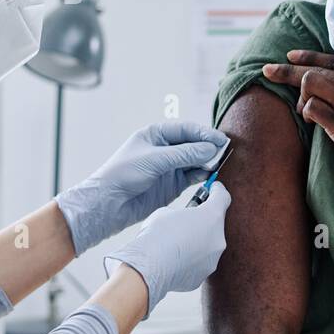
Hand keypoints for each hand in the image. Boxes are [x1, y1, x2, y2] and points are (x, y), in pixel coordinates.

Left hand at [57, 121, 226, 254]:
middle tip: (224, 150)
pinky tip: (210, 174)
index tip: (220, 140)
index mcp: (156, 134)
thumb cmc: (123, 174)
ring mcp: (170, 166)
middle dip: (208, 146)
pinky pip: (193, 175)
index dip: (204, 134)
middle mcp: (165, 148)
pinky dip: (203, 174)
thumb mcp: (155, 159)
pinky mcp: (173, 183)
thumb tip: (211, 148)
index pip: (186, 129)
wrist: (110, 203)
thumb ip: (184, 154)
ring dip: (207, 161)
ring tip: (219, 163)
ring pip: (196, 160)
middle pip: (193, 143)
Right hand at [103, 181, 230, 314]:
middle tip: (187, 220)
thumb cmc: (155, 236)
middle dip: (203, 221)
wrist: (147, 268)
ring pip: (208, 246)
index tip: (213, 189)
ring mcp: (213, 259)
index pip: (223, 197)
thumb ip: (182, 214)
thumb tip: (183, 221)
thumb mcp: (166, 212)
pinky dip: (189, 260)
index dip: (217, 191)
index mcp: (212, 216)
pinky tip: (173, 260)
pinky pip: (198, 263)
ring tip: (176, 244)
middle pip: (215, 224)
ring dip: (197, 242)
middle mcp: (218, 238)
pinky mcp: (203, 275)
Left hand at [262, 50, 333, 180]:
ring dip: (301, 98)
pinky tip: (313, 121)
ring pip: (309, 85)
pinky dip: (308, 113)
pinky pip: (312, 110)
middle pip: (313, 70)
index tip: (291, 56)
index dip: (308, 57)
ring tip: (303, 110)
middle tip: (267, 71)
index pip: (332, 59)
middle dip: (285, 71)